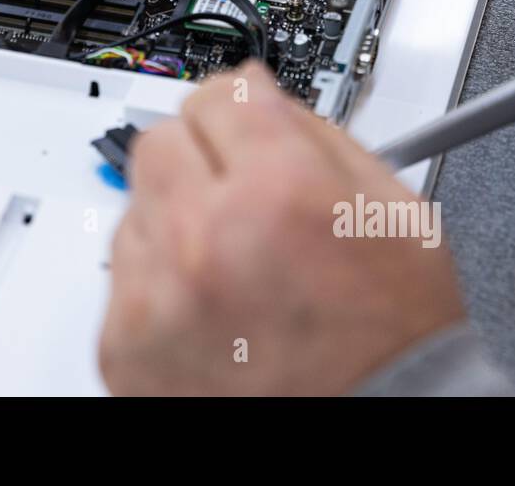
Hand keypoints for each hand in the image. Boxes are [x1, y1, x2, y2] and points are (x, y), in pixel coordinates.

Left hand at [100, 61, 464, 395]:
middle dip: (199, 157)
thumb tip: (256, 93)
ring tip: (231, 268)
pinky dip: (158, 286)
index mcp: (278, 191)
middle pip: (160, 140)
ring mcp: (156, 298)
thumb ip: (317, 133)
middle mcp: (205, 239)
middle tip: (235, 197)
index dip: (240, 107)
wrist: (381, 423)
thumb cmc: (393, 336)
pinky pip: (121, 277)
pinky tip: (209, 310)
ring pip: (134, 207)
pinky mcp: (125, 348)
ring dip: (175, 222)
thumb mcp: (392, 208)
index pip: (218, 92)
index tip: (241, 123)